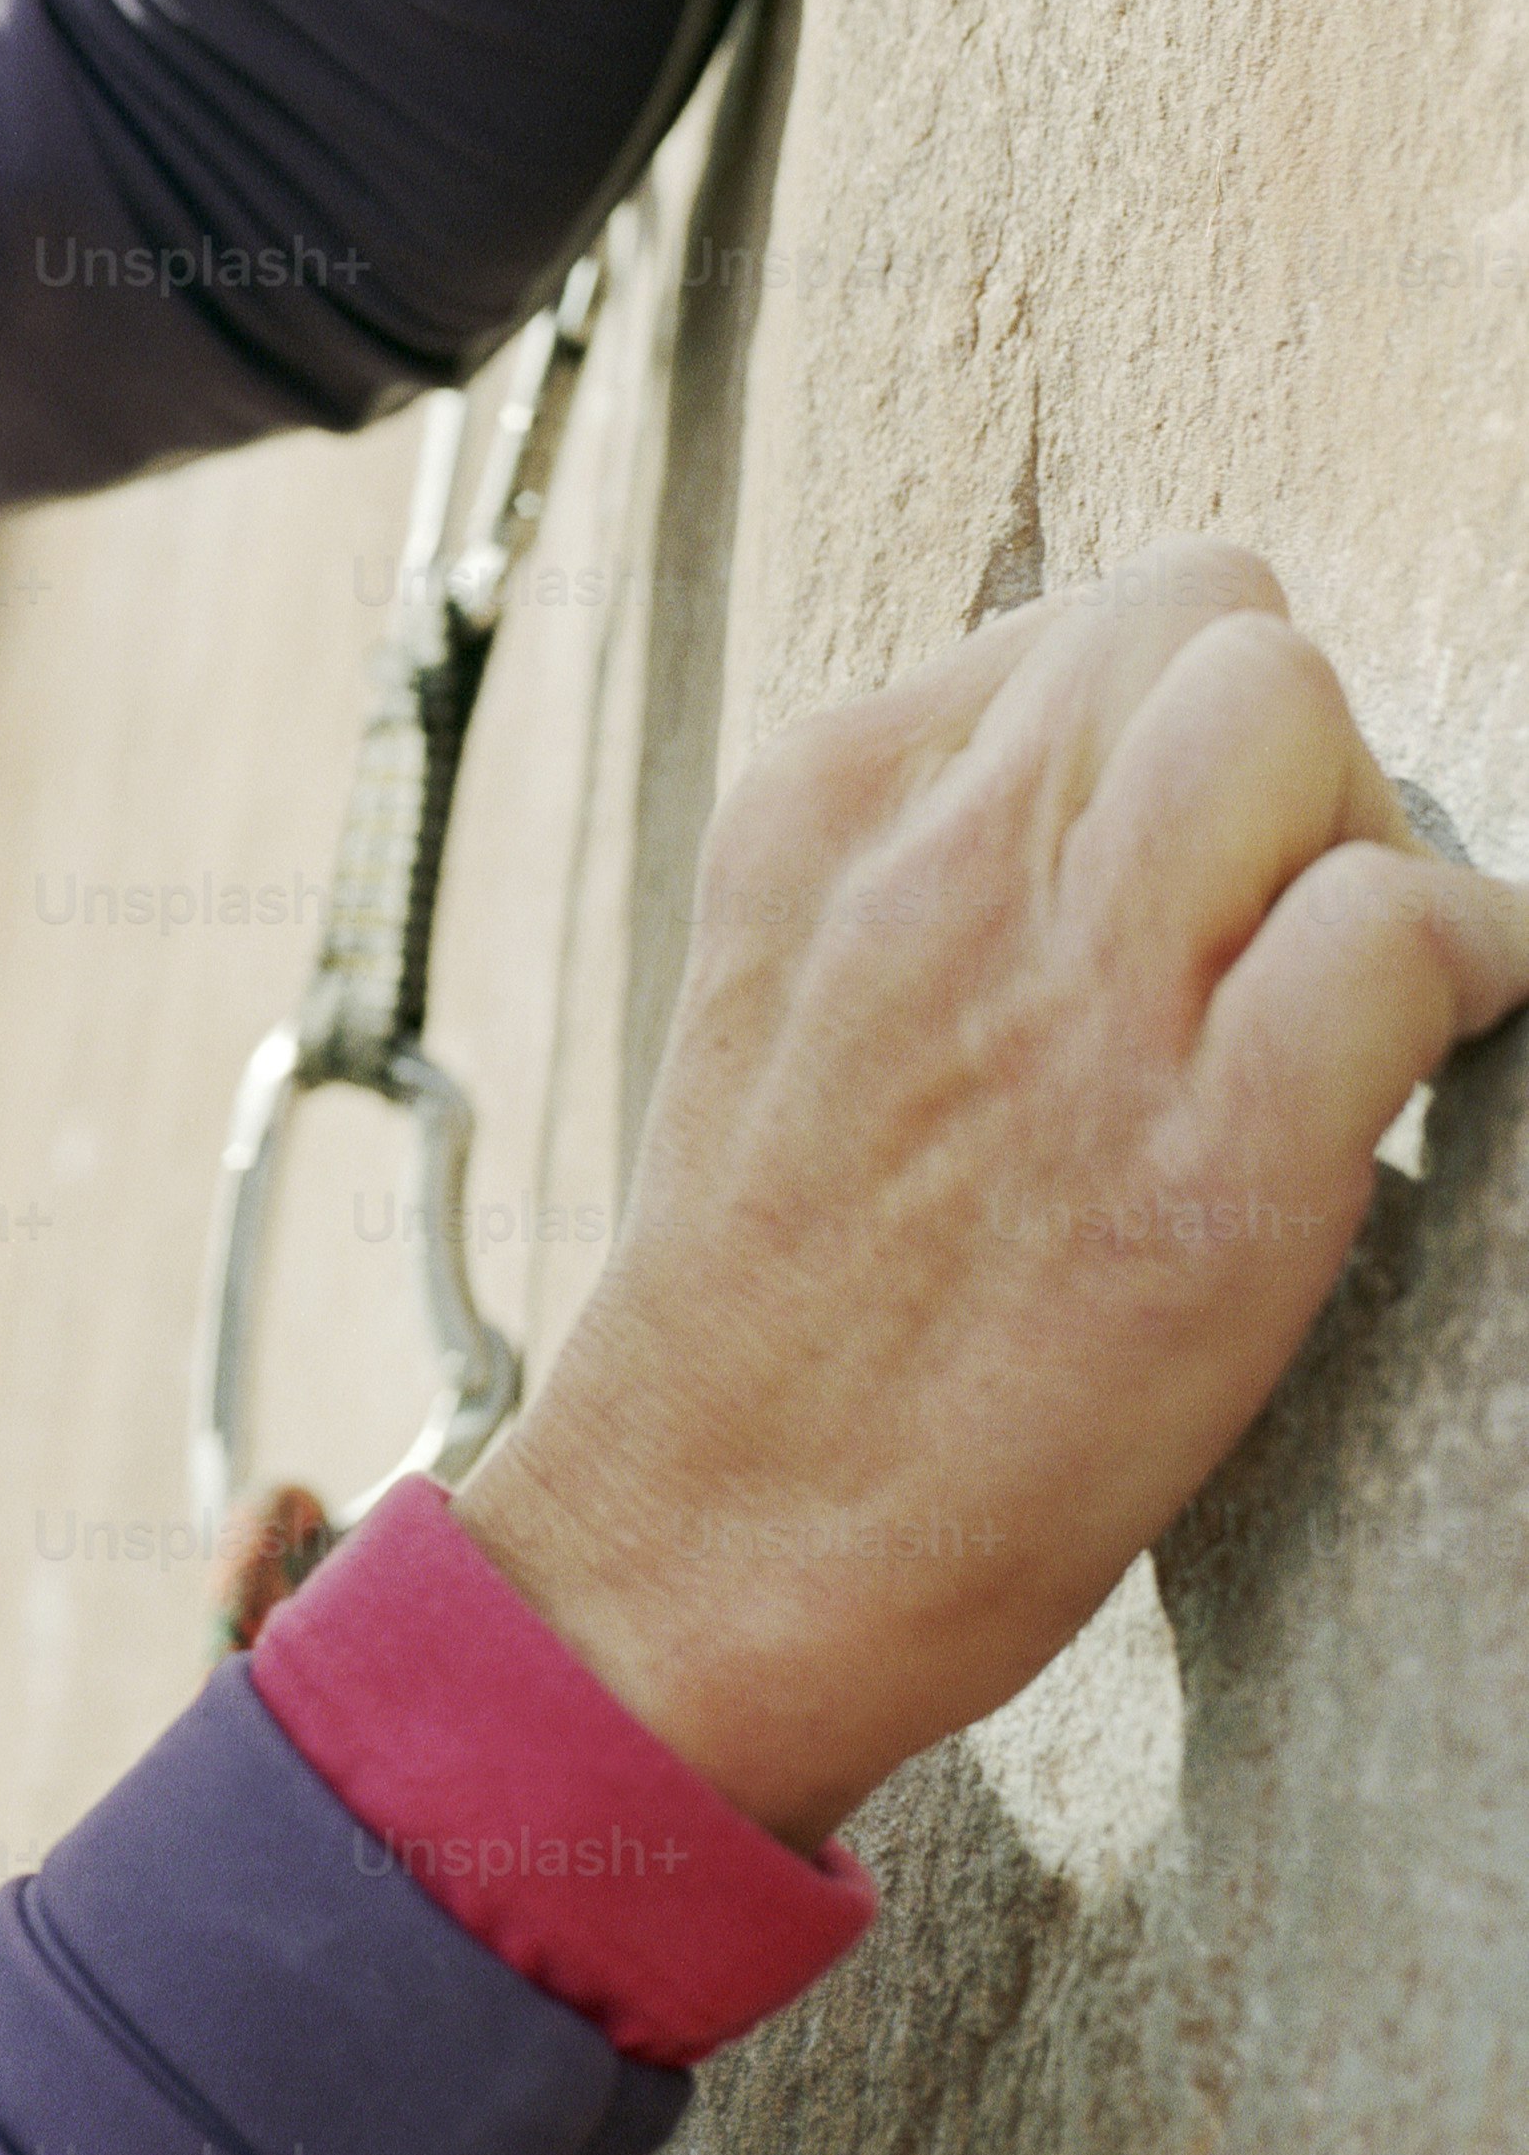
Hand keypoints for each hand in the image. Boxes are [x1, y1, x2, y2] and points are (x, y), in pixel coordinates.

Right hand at [455, 539, 1528, 1851]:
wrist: (702, 1538)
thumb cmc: (771, 1294)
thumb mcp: (779, 987)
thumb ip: (916, 856)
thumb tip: (1112, 781)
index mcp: (819, 804)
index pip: (1095, 617)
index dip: (1183, 730)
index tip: (1194, 867)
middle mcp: (932, 862)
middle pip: (1214, 625)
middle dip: (1291, 751)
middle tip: (1283, 918)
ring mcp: (1065, 1000)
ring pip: (1298, 716)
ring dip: (1373, 832)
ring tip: (1347, 986)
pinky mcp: (1202, 1161)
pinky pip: (1403, 931)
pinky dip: (1470, 963)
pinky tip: (1430, 1052)